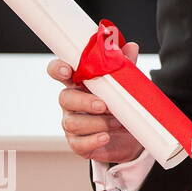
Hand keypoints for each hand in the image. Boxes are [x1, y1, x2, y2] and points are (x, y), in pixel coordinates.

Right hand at [49, 44, 146, 163]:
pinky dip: (93, 140)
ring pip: (72, 122)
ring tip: (117, 122)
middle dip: (84, 101)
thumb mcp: (126, 85)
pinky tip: (105, 137)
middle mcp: (72, 103)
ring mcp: (73, 123)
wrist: (133, 136)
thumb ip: (125, 66)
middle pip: (64, 98)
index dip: (58, 69)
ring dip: (96, 122)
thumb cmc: (123, 105)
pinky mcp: (78, 144)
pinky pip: (79, 143)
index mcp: (80, 84)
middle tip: (104, 105)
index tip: (66, 71)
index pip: (60, 72)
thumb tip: (130, 47)